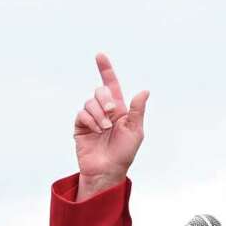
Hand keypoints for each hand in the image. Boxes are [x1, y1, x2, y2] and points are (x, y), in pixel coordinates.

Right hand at [74, 53, 148, 199]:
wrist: (107, 170)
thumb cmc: (124, 153)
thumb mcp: (135, 131)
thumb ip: (137, 110)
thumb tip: (144, 91)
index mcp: (119, 109)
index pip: (111, 84)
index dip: (106, 69)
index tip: (100, 55)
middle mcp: (104, 110)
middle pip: (100, 90)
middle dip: (106, 98)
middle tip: (112, 112)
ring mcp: (91, 118)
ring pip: (90, 102)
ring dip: (99, 114)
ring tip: (105, 129)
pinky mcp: (81, 126)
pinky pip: (82, 113)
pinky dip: (90, 120)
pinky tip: (97, 131)